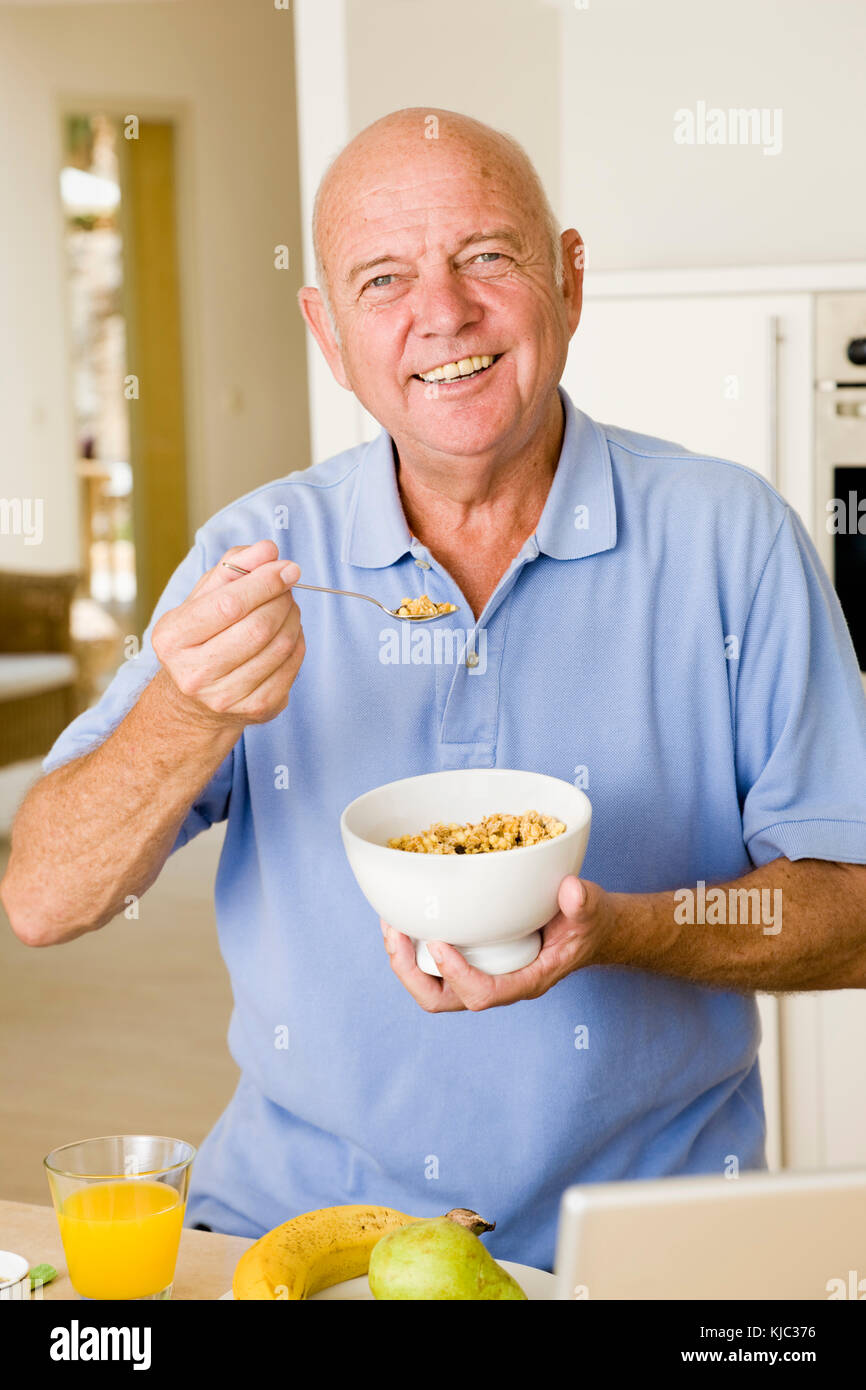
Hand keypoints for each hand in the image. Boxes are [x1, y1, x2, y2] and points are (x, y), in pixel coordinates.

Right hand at [152, 539, 304, 725]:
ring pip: (279, 647)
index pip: (228, 605)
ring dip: (293, 619)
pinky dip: (297, 643)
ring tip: (287, 608)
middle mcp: (193, 673)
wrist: (195, 701)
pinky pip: (292, 667)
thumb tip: (268, 550)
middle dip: (281, 600)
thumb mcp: (204, 597)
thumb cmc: (201, 637)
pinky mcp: (255, 710)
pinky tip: (288, 634)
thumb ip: (233, 567)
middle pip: (257, 627)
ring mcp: (225, 697)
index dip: (264, 583)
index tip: (287, 568)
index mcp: (173, 638)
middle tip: (287, 588)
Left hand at [381, 874, 618, 1011]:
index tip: (440, 942)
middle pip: (443, 1000)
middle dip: (411, 972)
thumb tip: (571, 891)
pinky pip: (433, 966)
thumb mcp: (590, 910)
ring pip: (431, 987)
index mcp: (525, 981)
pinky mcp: (471, 959)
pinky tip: (404, 916)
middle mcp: (497, 983)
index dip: (457, 974)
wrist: (586, 929)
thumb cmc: (586, 923)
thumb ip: (583, 903)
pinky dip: (413, 945)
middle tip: (396, 935)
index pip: (483, 994)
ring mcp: (480, 973)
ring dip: (404, 960)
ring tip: (390, 924)